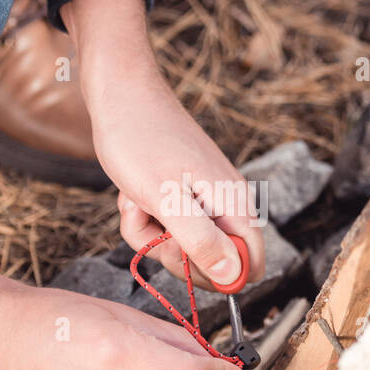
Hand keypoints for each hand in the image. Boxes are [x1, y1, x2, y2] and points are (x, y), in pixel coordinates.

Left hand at [61, 0, 265, 290]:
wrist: (120, 93)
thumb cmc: (139, 140)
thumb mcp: (166, 199)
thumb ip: (200, 240)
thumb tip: (232, 276)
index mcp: (234, 204)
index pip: (250, 265)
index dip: (216, 276)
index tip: (180, 256)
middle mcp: (227, 203)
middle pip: (214, 262)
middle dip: (176, 255)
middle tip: (154, 225)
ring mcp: (204, 198)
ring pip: (185, 245)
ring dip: (153, 234)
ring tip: (138, 202)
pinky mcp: (184, 193)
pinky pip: (169, 226)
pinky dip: (146, 218)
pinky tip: (134, 196)